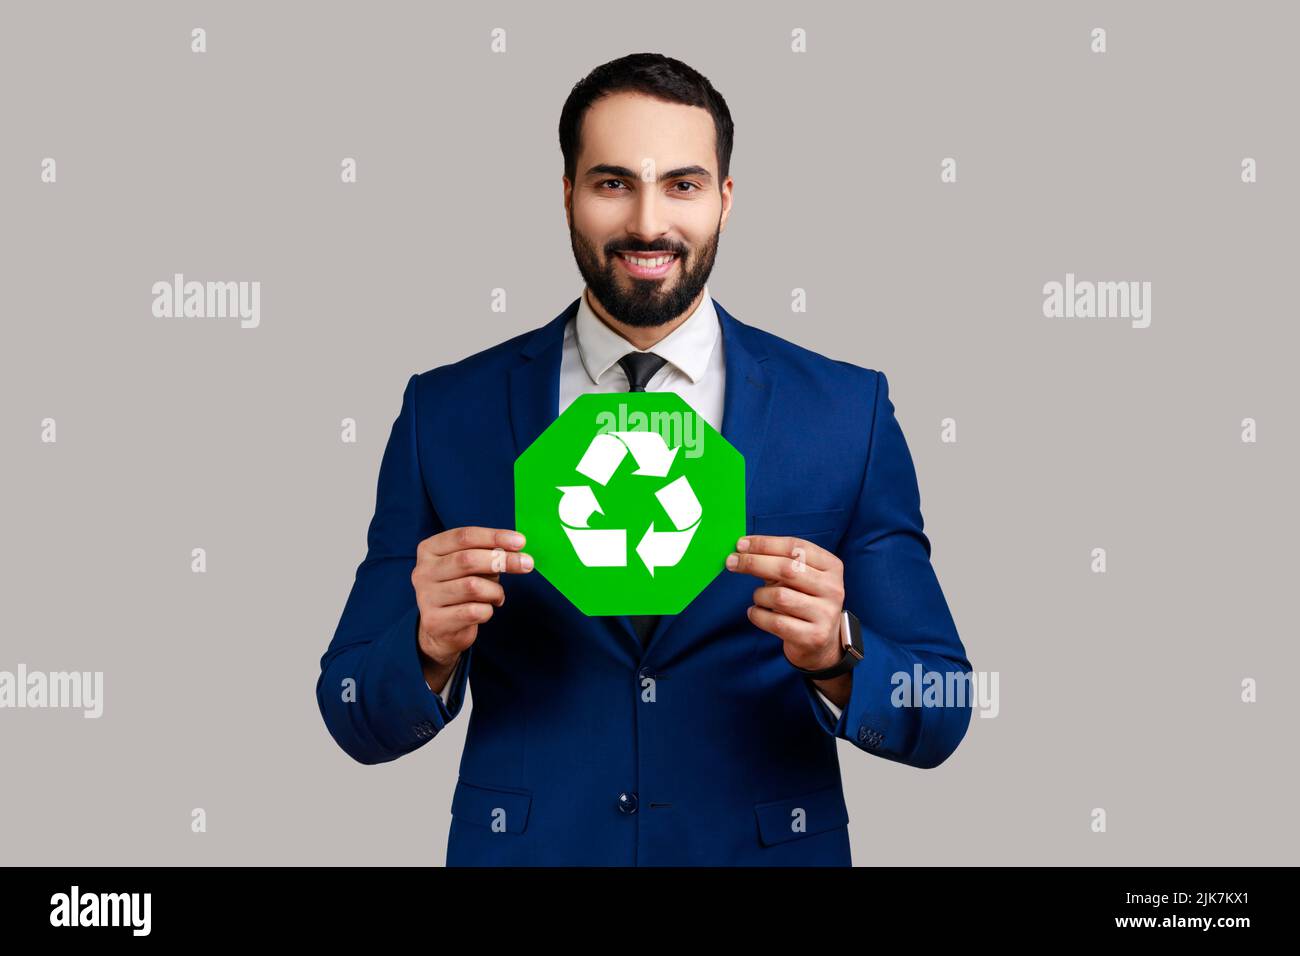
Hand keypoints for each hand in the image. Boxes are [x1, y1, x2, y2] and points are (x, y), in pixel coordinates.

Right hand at [413, 527, 533, 672]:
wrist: (441, 629)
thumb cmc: (460, 588)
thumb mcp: (469, 565)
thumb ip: (486, 554)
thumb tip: (516, 548)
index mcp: (429, 549)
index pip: (464, 536)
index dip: (494, 537)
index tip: (521, 541)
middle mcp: (422, 571)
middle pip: (467, 560)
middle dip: (502, 560)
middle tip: (527, 563)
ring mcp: (426, 597)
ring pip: (473, 587)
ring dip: (495, 591)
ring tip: (498, 596)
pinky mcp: (435, 621)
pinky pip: (474, 612)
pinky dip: (488, 610)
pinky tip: (486, 610)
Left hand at [724, 534, 844, 671]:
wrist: (821, 642)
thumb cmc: (803, 600)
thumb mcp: (797, 578)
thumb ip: (776, 562)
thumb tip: (742, 549)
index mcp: (831, 566)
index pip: (796, 547)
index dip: (765, 544)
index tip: (741, 544)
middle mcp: (833, 588)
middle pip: (787, 569)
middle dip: (754, 563)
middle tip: (732, 562)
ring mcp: (825, 613)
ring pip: (779, 596)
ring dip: (759, 595)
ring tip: (758, 598)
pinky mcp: (813, 636)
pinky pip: (775, 622)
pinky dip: (758, 615)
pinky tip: (755, 613)